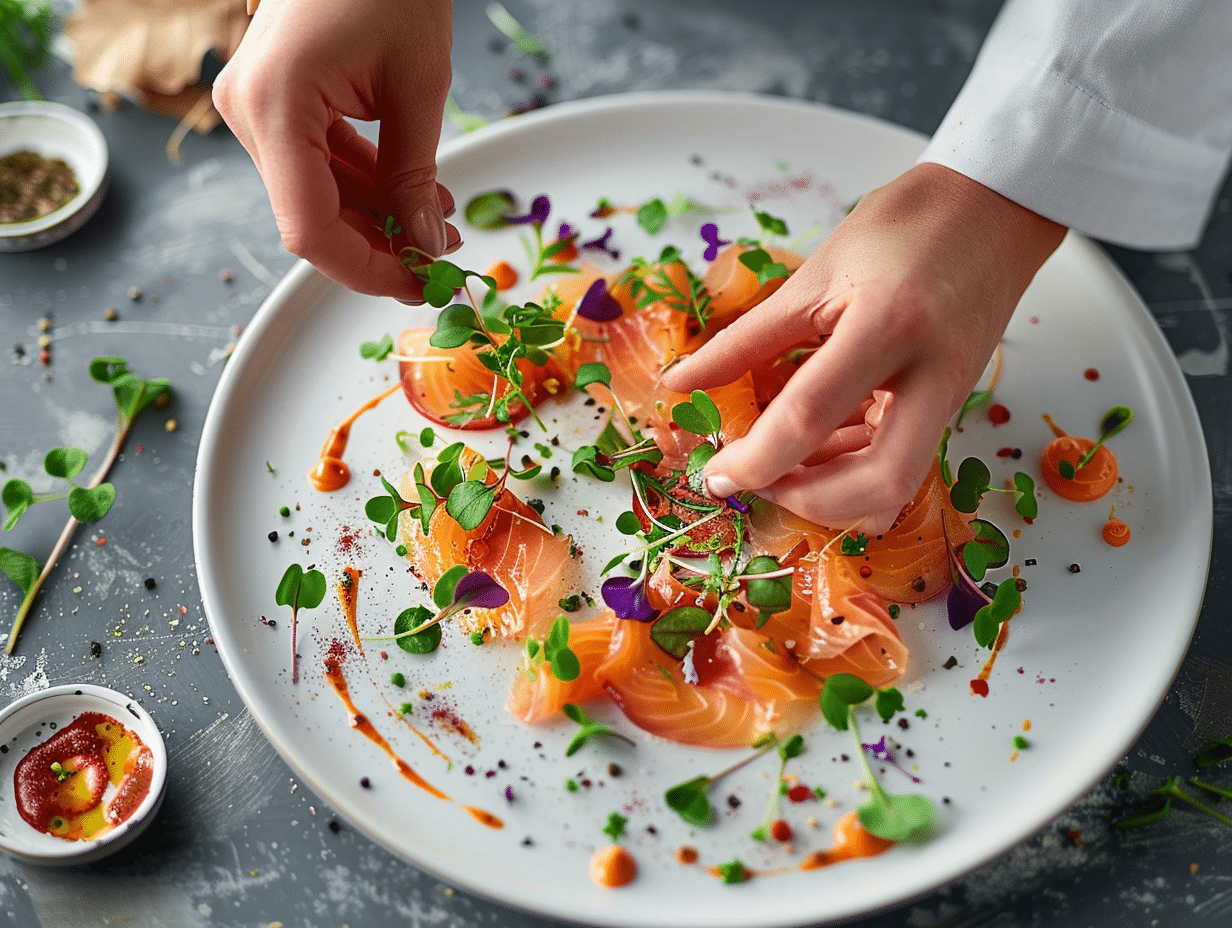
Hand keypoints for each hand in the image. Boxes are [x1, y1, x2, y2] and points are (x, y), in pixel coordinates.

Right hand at [213, 0, 457, 300]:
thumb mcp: (418, 85)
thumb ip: (415, 174)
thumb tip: (426, 245)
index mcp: (273, 107)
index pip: (308, 228)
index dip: (364, 269)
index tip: (416, 286)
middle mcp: (248, 112)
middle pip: (311, 217)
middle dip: (380, 247)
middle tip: (441, 263)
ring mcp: (256, 107)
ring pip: (318, 195)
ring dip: (379, 218)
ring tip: (442, 223)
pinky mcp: (275, 102)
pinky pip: (319, 163)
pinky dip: (367, 186)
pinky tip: (417, 197)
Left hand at [661, 163, 1065, 532]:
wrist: (996, 208)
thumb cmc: (904, 226)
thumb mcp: (814, 276)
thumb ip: (744, 340)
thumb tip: (680, 384)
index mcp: (886, 325)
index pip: (809, 417)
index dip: (754, 459)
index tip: (716, 474)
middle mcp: (931, 373)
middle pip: (877, 484)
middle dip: (809, 501)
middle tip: (760, 483)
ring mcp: (950, 396)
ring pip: (896, 484)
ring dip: (831, 490)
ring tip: (779, 460)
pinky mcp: (951, 405)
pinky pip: (902, 460)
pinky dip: (853, 467)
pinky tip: (818, 446)